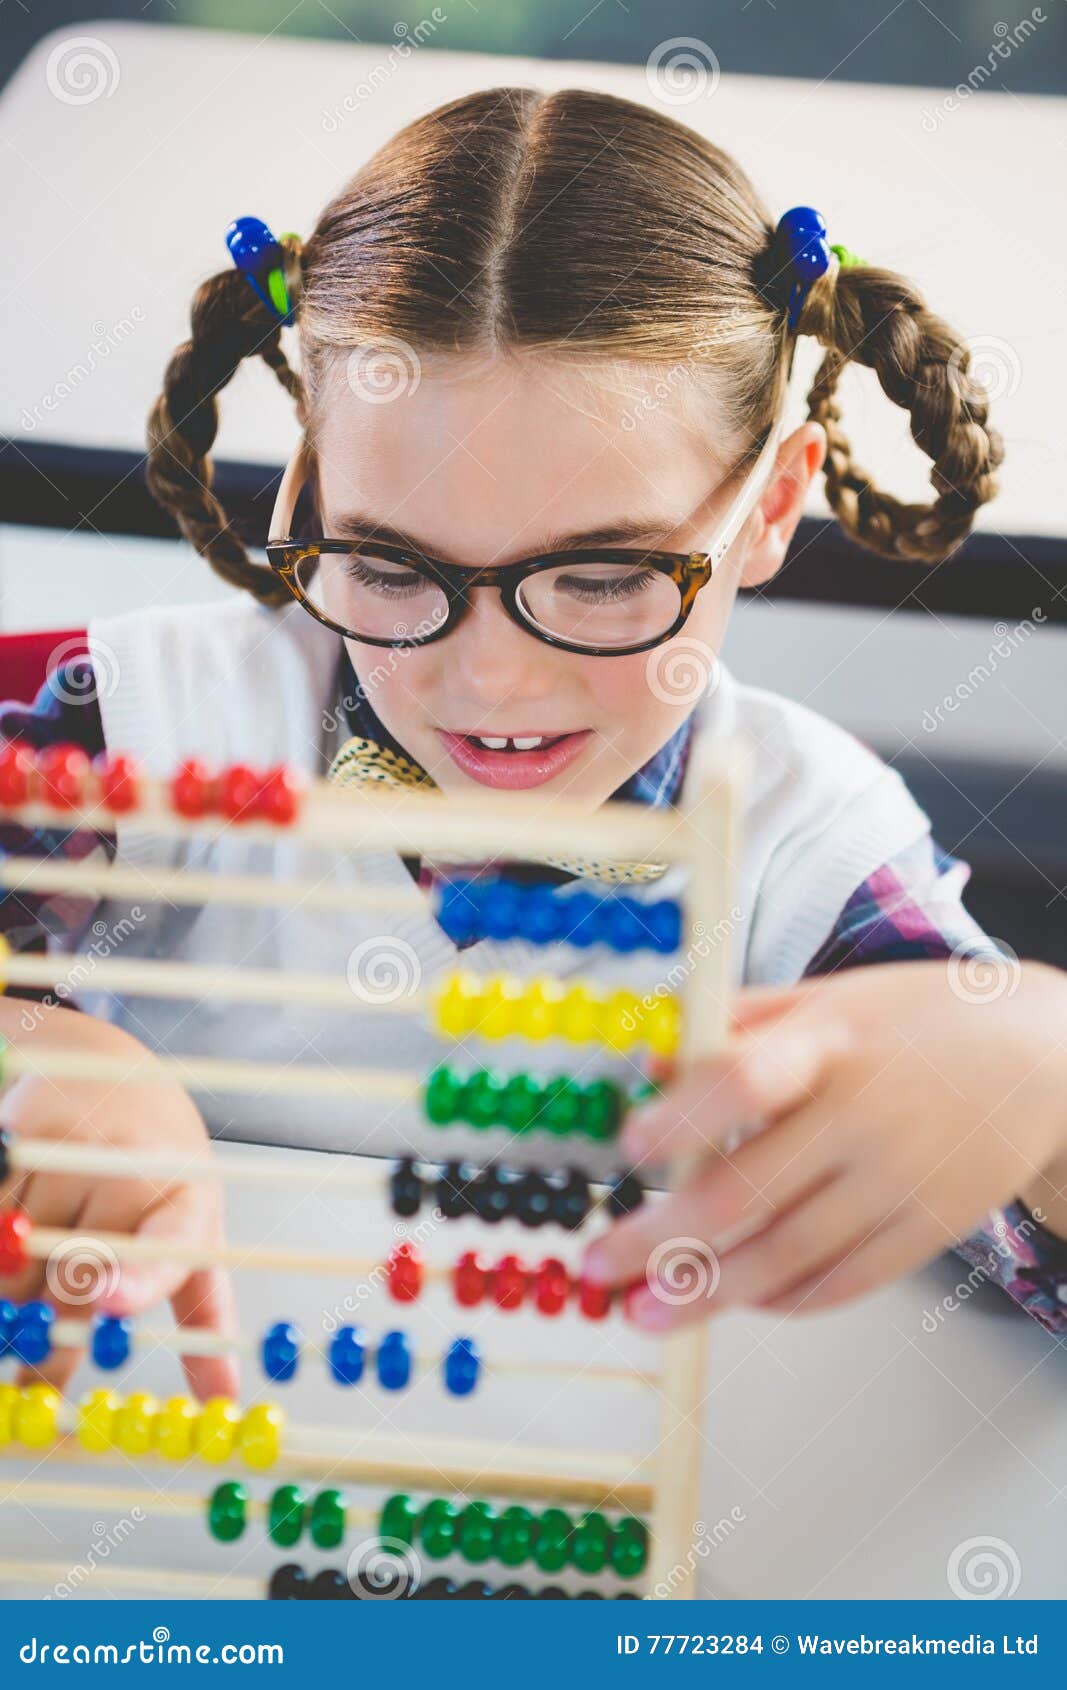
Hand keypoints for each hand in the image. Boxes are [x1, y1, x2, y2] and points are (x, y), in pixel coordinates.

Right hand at [0, 1001, 236, 1398]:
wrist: (110, 1073)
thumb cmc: (161, 1166)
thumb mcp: (196, 1229)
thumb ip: (204, 1311)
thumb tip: (223, 1400)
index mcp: (183, 1199)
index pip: (165, 1244)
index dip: (136, 1277)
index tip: (107, 1304)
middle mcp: (126, 1171)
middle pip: (69, 1282)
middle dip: (49, 1342)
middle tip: (36, 1390)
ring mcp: (66, 1153)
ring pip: (15, 1265)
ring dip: (15, 1298)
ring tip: (29, 1294)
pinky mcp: (15, 1143)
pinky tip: (10, 1254)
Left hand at [582, 960, 1066, 1329]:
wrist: (1046, 1056)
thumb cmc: (920, 1020)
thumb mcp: (830, 997)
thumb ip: (739, 1024)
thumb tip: (648, 1060)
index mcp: (830, 1042)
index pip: (747, 1078)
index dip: (682, 1117)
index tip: (626, 1146)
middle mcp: (861, 1115)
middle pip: (749, 1191)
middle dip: (662, 1239)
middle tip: (600, 1265)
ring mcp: (898, 1179)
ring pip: (787, 1255)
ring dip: (706, 1292)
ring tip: (645, 1311)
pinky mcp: (929, 1228)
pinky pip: (843, 1282)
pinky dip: (782, 1300)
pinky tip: (738, 1301)